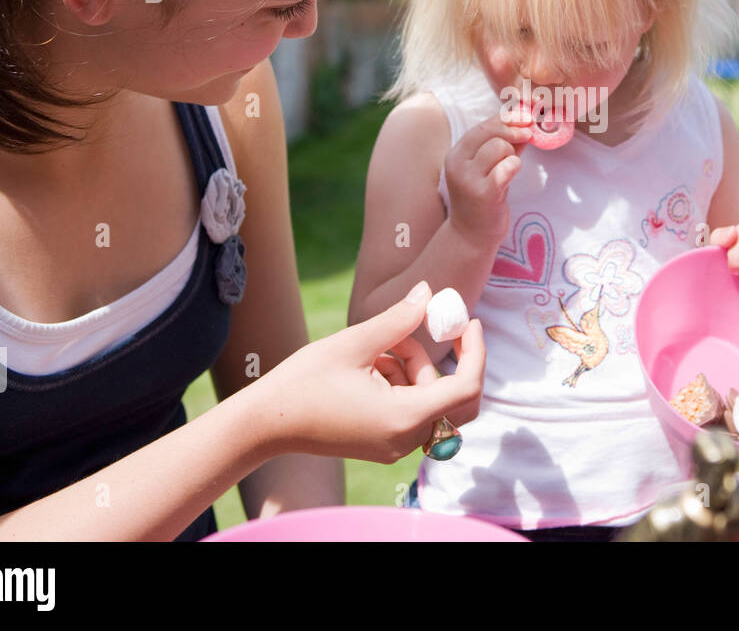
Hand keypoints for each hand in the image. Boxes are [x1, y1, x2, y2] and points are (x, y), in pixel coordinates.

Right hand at [251, 284, 485, 463]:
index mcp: (404, 418)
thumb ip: (398, 319)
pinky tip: (374, 363)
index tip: (468, 321)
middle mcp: (405, 439)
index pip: (465, 387)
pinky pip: (412, 411)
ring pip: (432, 401)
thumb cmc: (304, 382)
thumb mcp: (355, 342)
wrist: (264, 424)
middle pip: (459, 402)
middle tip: (444, 326)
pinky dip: (404, 383)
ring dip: (418, 367)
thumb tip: (428, 292)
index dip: (474, 352)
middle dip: (453, 361)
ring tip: (382, 344)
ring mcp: (394, 446)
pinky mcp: (382, 443)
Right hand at [444, 115, 531, 248]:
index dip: (507, 119)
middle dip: (514, 132)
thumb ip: (505, 145)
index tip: (526, 118)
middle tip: (528, 136)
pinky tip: (510, 177)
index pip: (483, 126)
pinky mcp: (484, 193)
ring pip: (500, 147)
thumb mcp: (489, 168)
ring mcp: (468, 179)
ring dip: (512, 155)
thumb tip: (526, 122)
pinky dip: (514, 166)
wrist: (472, 236)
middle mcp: (458, 164)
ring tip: (508, 170)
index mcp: (456, 154)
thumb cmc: (483, 199)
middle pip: (492, 133)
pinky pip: (508, 166)